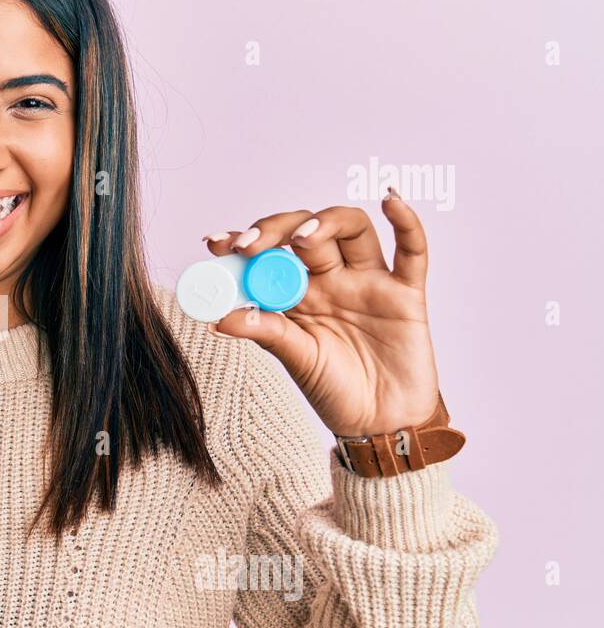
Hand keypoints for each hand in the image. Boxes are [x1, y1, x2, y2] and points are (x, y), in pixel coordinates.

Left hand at [203, 190, 438, 436]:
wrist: (383, 426)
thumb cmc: (336, 392)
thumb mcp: (296, 360)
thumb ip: (266, 332)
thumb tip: (218, 318)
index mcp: (296, 294)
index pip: (268, 254)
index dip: (243, 242)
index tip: (215, 242)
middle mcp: (329, 279)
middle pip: (305, 232)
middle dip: (277, 230)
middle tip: (252, 245)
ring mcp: (368, 282)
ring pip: (351, 229)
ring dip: (326, 222)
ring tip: (302, 238)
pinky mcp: (406, 293)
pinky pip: (412, 250)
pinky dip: (407, 222)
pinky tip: (390, 201)